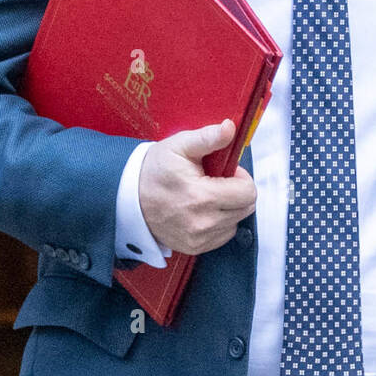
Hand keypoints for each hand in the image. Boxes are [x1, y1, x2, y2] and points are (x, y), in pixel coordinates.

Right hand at [139, 119, 256, 254]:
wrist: (127, 197)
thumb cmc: (154, 170)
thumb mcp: (180, 145)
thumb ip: (208, 137)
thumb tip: (229, 128)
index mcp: (202, 197)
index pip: (248, 193)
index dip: (241, 177)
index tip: (227, 171)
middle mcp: (202, 223)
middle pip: (245, 208)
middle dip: (237, 191)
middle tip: (217, 181)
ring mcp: (198, 239)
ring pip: (235, 222)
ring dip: (229, 208)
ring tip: (208, 194)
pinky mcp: (193, 247)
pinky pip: (222, 236)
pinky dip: (220, 223)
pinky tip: (204, 210)